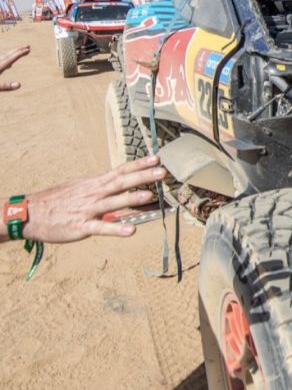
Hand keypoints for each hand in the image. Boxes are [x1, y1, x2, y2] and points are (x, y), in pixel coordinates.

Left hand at [0, 45, 29, 91]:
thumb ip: (6, 86)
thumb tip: (19, 85)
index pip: (11, 59)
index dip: (20, 54)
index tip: (28, 49)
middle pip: (8, 55)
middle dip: (18, 50)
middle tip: (27, 46)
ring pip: (4, 57)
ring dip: (13, 54)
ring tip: (19, 52)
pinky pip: (1, 62)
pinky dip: (7, 61)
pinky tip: (9, 65)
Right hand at [21, 156, 165, 242]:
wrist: (30, 214)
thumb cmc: (58, 202)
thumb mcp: (80, 189)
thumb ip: (101, 188)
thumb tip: (121, 186)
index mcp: (94, 184)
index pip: (120, 171)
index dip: (139, 165)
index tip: (156, 158)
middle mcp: (94, 194)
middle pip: (121, 182)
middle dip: (142, 177)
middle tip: (162, 172)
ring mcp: (88, 210)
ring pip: (114, 202)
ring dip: (132, 199)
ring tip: (151, 196)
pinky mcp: (82, 226)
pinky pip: (102, 227)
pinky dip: (117, 228)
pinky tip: (131, 230)